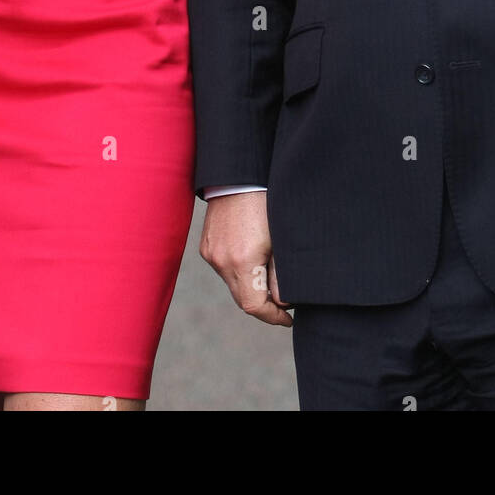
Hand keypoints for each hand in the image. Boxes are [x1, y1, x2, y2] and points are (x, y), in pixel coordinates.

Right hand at [199, 190, 292, 326]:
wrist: (238, 176)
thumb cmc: (267, 203)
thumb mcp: (281, 240)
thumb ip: (281, 275)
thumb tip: (283, 303)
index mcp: (243, 262)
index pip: (255, 307)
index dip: (273, 317)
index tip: (288, 318)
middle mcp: (222, 262)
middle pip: (242, 299)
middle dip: (263, 303)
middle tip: (283, 301)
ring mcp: (211, 254)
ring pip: (233, 284)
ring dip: (250, 285)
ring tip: (269, 273)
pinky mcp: (206, 246)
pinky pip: (224, 268)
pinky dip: (239, 270)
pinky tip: (252, 256)